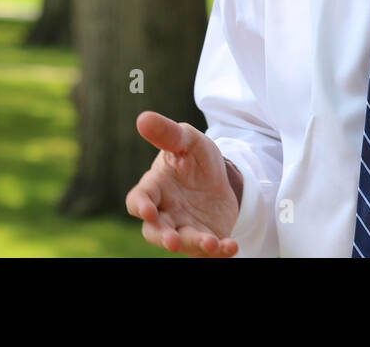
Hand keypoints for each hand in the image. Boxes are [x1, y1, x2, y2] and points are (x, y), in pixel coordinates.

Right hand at [126, 110, 241, 256]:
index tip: (148, 211)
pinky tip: (231, 246)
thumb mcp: (188, 140)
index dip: (140, 207)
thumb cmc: (195, 158)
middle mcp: (165, 212)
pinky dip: (219, 251)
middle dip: (163, 238)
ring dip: (195, 244)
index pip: (138, 199)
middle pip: (155, 231)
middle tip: (173, 242)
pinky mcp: (203, 239)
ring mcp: (183, 228)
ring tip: (211, 243)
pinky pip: (208, 251)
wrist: (221, 177)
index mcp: (155, 187)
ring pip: (183, 242)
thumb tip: (143, 118)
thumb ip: (168, 133)